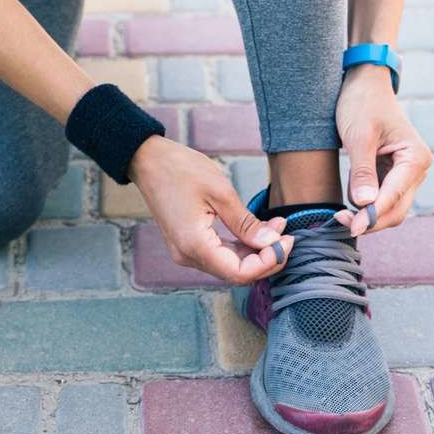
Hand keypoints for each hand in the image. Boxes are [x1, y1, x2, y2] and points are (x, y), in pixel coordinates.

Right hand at [127, 136, 295, 285]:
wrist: (147, 160)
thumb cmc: (180, 169)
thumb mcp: (220, 192)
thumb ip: (246, 223)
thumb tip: (271, 243)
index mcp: (194, 245)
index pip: (239, 273)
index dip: (268, 262)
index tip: (286, 241)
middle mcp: (188, 255)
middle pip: (236, 273)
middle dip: (265, 257)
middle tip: (286, 234)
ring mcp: (186, 251)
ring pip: (229, 264)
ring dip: (255, 251)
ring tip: (276, 226)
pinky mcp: (188, 243)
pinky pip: (220, 253)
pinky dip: (241, 245)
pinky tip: (258, 229)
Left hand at [333, 64, 432, 235]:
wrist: (364, 84)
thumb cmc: (363, 103)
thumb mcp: (359, 136)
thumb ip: (362, 171)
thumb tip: (364, 204)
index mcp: (415, 157)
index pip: (395, 196)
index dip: (373, 215)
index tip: (351, 227)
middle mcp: (417, 169)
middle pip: (396, 209)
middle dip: (370, 220)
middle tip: (340, 222)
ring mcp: (407, 174)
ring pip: (390, 208)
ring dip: (367, 215)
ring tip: (339, 214)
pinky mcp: (393, 175)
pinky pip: (382, 198)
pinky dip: (366, 205)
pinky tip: (349, 200)